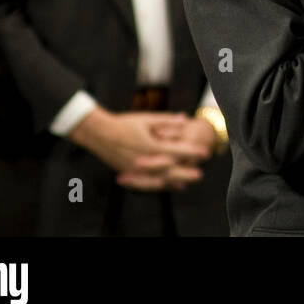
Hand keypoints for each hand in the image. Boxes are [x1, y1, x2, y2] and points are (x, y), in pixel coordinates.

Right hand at [69, 108, 212, 188]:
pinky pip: (146, 183)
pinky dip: (159, 186)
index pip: (176, 150)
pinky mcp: (129, 173)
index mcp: (150, 144)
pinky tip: (168, 185)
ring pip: (158, 179)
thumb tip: (185, 119)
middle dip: (186, 172)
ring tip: (187, 182)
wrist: (99, 133)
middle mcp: (143, 160)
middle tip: (200, 174)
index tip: (205, 152)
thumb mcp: (146, 118)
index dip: (192, 152)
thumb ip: (167, 120)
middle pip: (169, 170)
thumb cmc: (124, 123)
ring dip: (174, 181)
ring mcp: (135, 169)